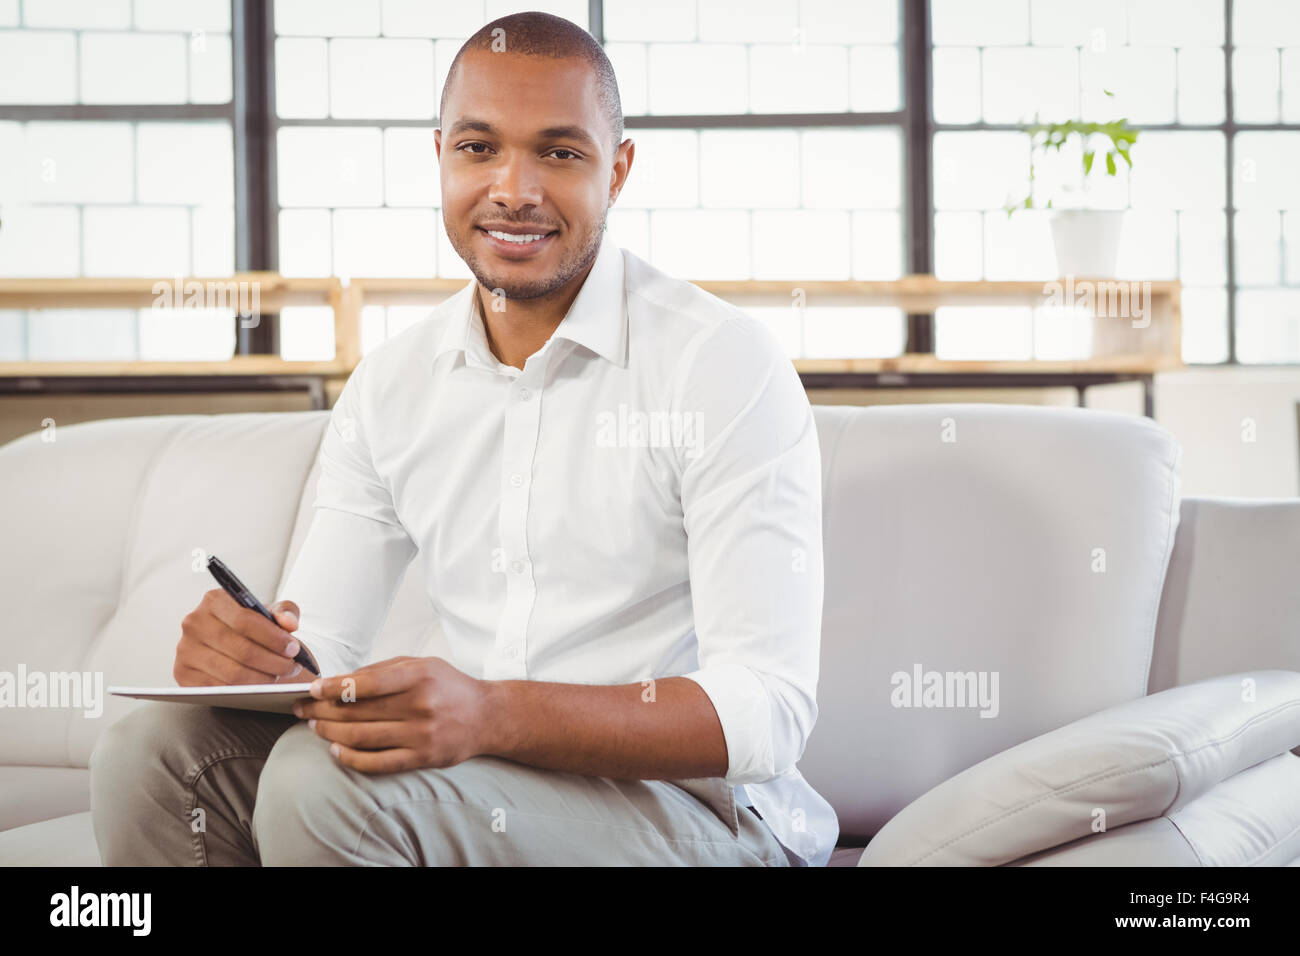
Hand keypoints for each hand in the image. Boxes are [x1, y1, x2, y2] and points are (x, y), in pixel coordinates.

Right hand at [174, 591, 308, 685]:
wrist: (232, 643)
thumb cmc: (252, 626)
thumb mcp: (270, 612)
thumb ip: (285, 612)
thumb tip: (289, 624)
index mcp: (214, 600)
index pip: (245, 621)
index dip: (273, 638)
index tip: (294, 649)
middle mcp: (194, 623)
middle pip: (241, 650)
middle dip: (273, 662)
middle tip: (292, 668)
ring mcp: (185, 649)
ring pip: (231, 673)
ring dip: (262, 679)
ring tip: (279, 677)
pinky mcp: (182, 674)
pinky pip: (217, 689)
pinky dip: (242, 692)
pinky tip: (258, 688)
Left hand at [294, 656, 491, 773]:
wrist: (486, 716)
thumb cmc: (448, 686)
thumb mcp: (422, 664)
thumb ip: (384, 669)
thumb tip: (341, 681)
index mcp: (418, 676)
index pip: (366, 682)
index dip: (334, 686)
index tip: (313, 689)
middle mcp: (420, 705)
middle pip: (358, 711)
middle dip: (323, 709)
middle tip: (304, 708)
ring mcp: (421, 734)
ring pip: (362, 737)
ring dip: (331, 732)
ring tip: (315, 726)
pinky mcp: (422, 758)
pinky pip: (377, 763)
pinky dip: (351, 758)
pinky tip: (335, 749)